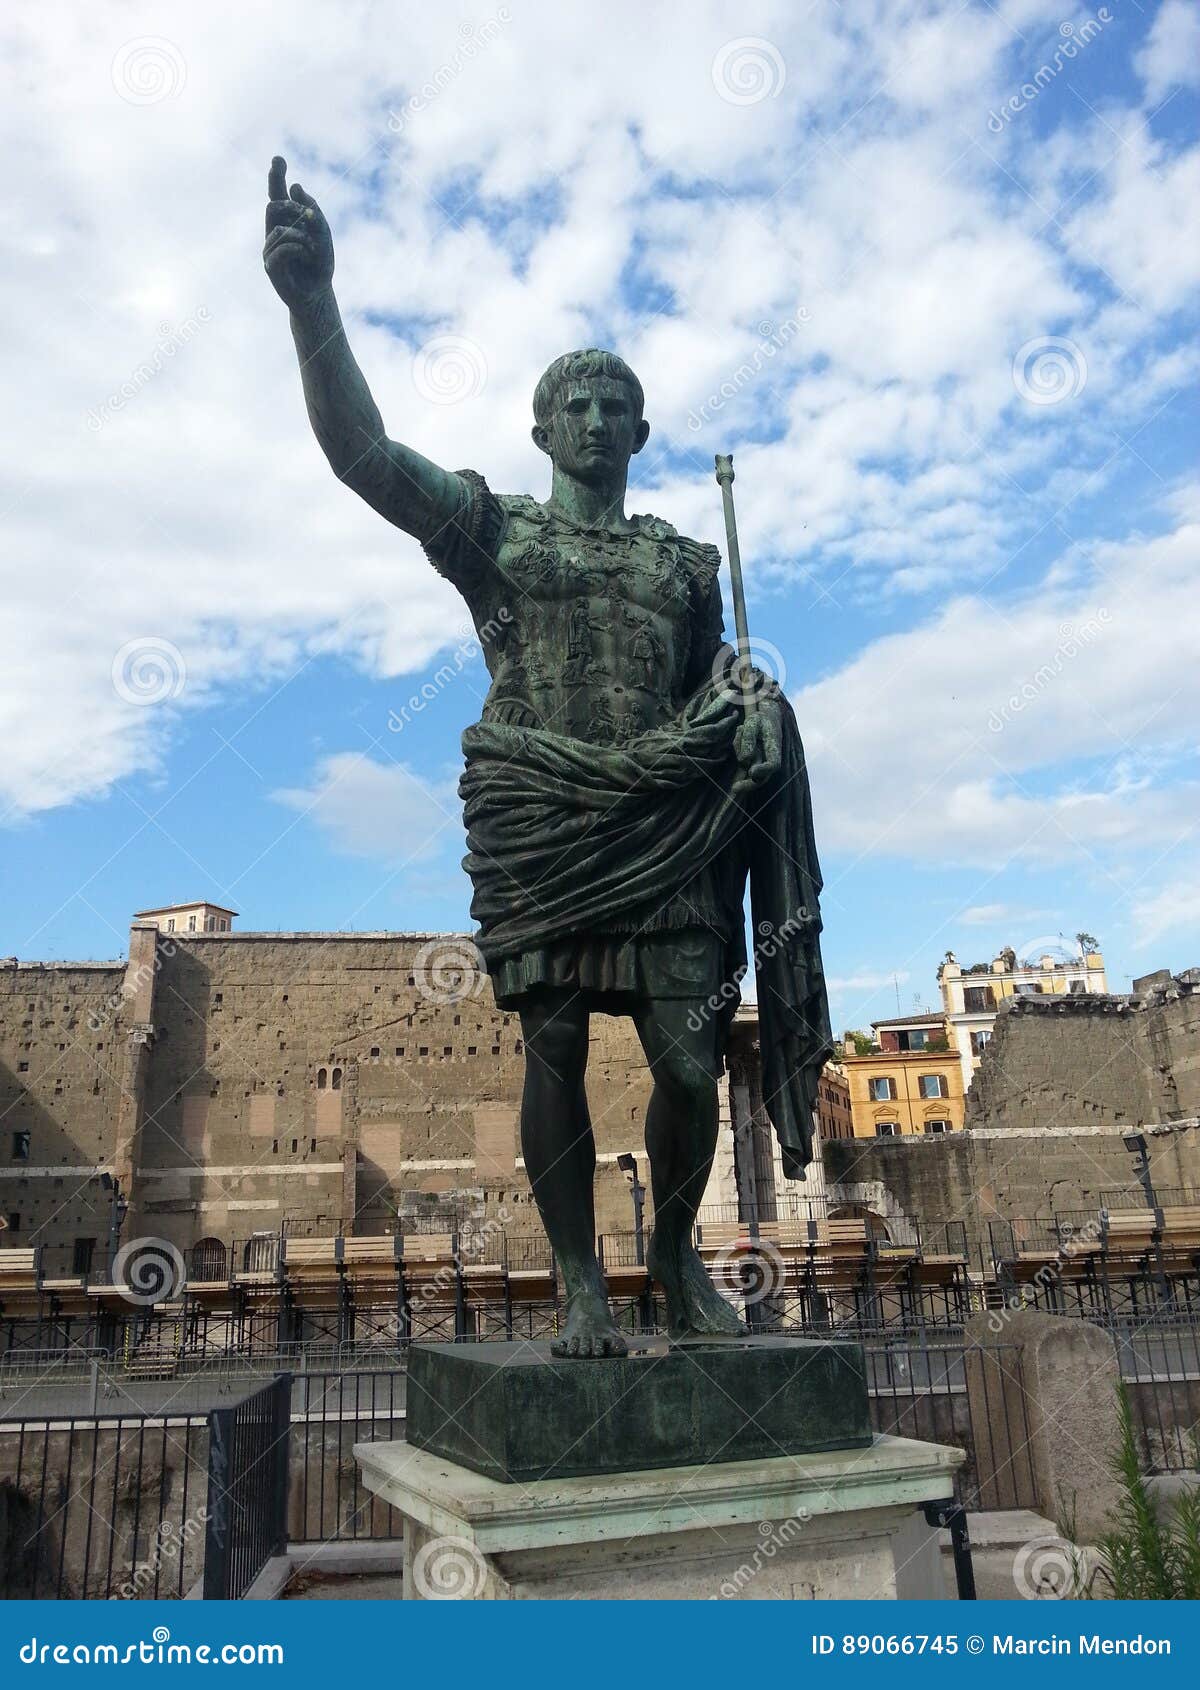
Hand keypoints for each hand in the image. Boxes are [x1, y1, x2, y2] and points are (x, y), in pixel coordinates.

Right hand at [263, 156, 333, 310]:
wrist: (317, 294)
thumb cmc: (319, 264)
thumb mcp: (323, 234)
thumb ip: (313, 210)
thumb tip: (295, 187)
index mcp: (287, 220)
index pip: (278, 193)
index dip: (276, 175)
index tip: (278, 159)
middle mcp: (275, 230)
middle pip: (273, 204)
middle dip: (291, 206)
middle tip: (310, 217)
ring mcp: (270, 247)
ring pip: (279, 227)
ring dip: (301, 235)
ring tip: (312, 249)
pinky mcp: (269, 263)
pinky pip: (282, 246)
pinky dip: (298, 248)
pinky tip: (306, 256)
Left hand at [733, 704, 781, 797]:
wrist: (766, 717)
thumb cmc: (760, 719)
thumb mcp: (753, 723)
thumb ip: (749, 739)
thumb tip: (745, 759)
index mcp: (775, 748)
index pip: (773, 764)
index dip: (763, 770)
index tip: (752, 772)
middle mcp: (769, 758)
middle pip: (761, 777)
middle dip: (748, 784)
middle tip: (734, 788)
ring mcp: (761, 760)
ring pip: (747, 765)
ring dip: (740, 748)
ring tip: (742, 728)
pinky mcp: (752, 760)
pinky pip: (742, 759)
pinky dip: (738, 747)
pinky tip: (741, 732)